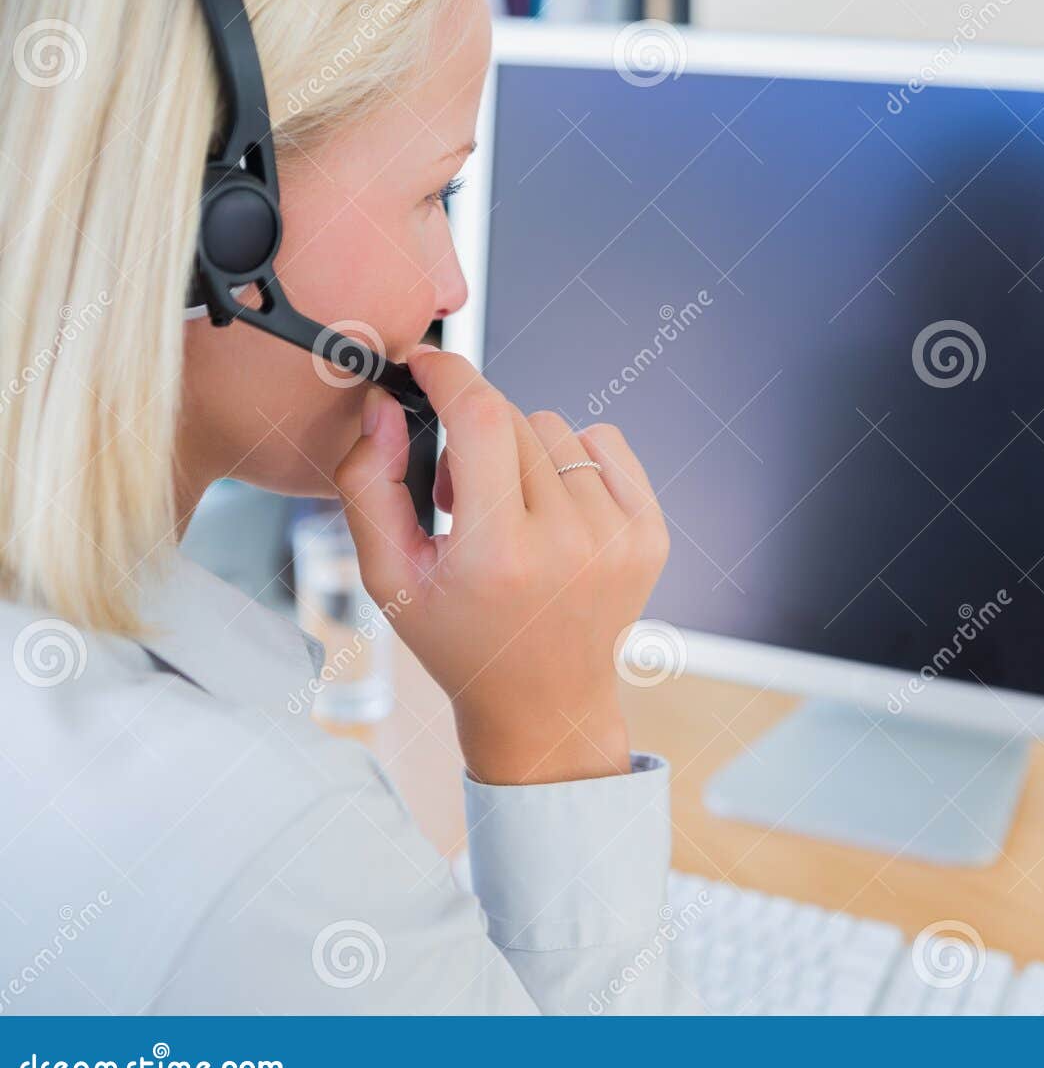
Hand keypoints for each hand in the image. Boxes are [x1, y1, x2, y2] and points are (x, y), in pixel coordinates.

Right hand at [332, 346, 668, 785]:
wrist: (545, 704)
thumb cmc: (460, 640)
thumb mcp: (388, 576)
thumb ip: (369, 483)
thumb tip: (387, 403)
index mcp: (498, 554)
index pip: (482, 418)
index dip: (450, 373)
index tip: (426, 363)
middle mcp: (568, 542)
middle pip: (513, 421)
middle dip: (474, 436)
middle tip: (460, 498)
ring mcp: (619, 537)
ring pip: (556, 430)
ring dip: (523, 455)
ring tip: (508, 514)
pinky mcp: (650, 534)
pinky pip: (604, 442)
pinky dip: (573, 460)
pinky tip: (553, 510)